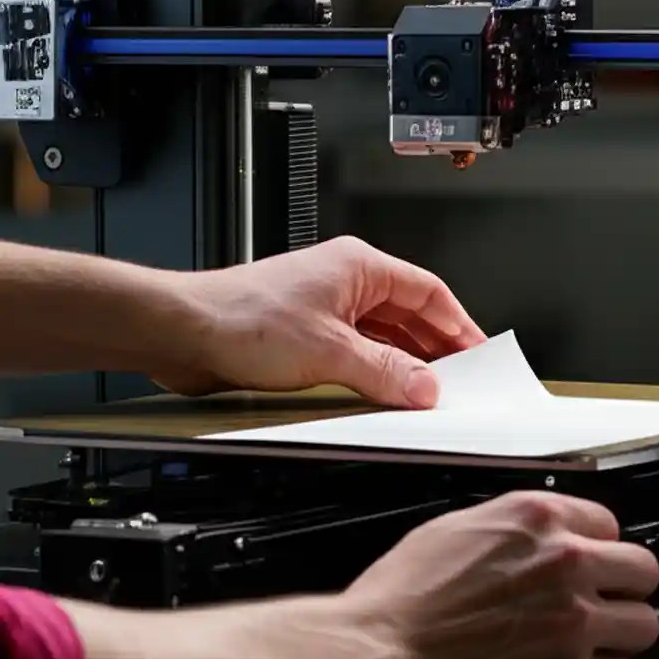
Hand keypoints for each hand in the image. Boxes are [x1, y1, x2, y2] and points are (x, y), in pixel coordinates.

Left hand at [155, 236, 485, 407]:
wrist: (180, 331)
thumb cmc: (240, 317)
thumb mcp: (330, 351)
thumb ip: (386, 372)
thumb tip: (426, 387)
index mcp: (360, 266)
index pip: (429, 291)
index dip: (459, 323)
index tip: (477, 354)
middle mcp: (346, 282)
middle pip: (410, 314)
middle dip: (436, 348)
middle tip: (459, 380)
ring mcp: (327, 307)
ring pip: (385, 334)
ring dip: (405, 363)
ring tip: (426, 392)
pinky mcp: (308, 333)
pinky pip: (359, 350)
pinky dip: (377, 370)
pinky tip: (386, 392)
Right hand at [343, 491, 658, 658]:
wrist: (383, 652)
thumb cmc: (404, 598)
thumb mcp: (458, 529)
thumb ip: (516, 528)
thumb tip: (541, 533)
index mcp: (538, 519)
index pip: (609, 523)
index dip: (596, 546)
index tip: (589, 560)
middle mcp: (566, 564)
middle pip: (642, 570)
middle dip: (624, 586)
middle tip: (603, 599)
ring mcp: (573, 622)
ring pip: (641, 625)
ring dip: (617, 632)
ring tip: (588, 639)